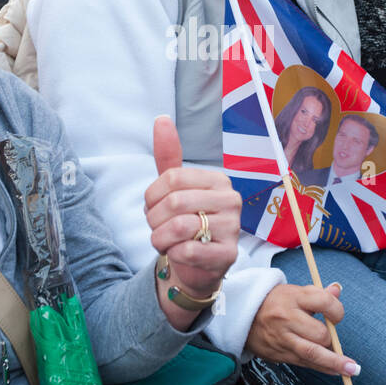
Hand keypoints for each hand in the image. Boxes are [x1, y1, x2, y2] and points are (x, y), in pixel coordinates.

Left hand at [144, 116, 238, 325]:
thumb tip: (161, 118)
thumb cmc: (185, 223)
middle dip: (154, 220)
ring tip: (166, 242)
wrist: (196, 267)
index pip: (171, 178)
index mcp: (218, 180)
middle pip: (173, 203)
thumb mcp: (174, 190)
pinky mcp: (228, 255)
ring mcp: (233, 228)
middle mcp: (231, 200)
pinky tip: (179, 254)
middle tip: (159, 229)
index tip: (154, 208)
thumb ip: (168, 157)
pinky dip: (173, 254)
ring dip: (160, 239)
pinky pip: (187, 251)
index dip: (151, 197)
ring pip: (178, 228)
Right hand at [245, 282, 359, 375]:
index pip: (323, 302)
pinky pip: (304, 363)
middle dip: (332, 340)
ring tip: (352, 369)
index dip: (337, 311)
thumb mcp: (294, 292)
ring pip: (312, 353)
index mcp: (292, 297)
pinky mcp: (279, 354)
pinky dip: (322, 368)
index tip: (338, 316)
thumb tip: (337, 290)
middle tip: (336, 342)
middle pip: (319, 334)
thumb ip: (318, 294)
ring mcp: (282, 338)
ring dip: (335, 363)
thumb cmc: (276, 303)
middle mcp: (287, 318)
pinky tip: (335, 370)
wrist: (244, 317)